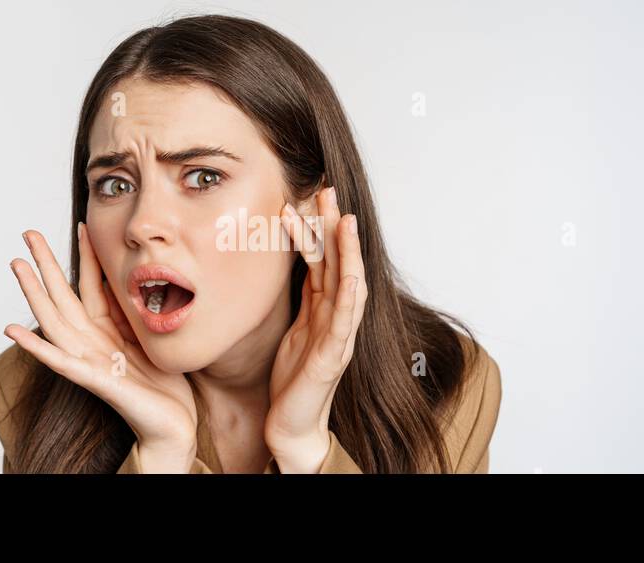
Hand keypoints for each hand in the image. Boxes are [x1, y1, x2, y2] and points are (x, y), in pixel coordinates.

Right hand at [4, 224, 197, 472]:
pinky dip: (35, 346)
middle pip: (62, 295)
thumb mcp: (149, 338)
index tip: (81, 224)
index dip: (85, 254)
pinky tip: (13, 331)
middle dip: (46, 264)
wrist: (172, 424)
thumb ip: (134, 312)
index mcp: (106, 330)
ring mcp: (88, 361)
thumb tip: (131, 279)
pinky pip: (59, 361)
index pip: (90, 285)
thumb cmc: (162, 386)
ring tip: (16, 266)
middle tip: (28, 232)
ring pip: (53, 320)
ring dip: (33, 293)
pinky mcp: (93, 381)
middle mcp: (91, 342)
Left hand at [265, 187, 367, 472]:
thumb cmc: (293, 379)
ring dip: (347, 253)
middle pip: (338, 263)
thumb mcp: (294, 327)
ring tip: (343, 221)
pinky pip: (345, 323)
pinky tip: (351, 276)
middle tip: (325, 191)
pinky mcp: (334, 357)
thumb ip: (301, 297)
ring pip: (347, 285)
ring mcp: (339, 335)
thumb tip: (292, 262)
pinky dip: (350, 297)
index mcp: (323, 309)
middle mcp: (337, 317)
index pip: (322, 260)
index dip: (317, 229)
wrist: (291, 424)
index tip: (307, 198)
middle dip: (333, 227)